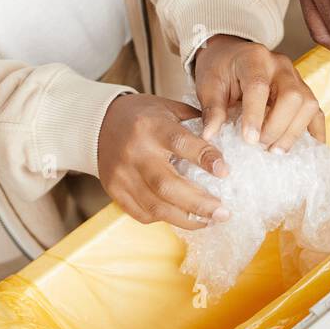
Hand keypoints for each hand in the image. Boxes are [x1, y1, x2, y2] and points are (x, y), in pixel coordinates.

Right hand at [97, 93, 228, 229]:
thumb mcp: (170, 107)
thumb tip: (229, 140)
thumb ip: (197, 123)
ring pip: (156, 206)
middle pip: (168, 185)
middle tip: (224, 212)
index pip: (181, 143)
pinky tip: (185, 218)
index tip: (225, 172)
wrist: (100, 123)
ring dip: (187, 219)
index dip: (205, 158)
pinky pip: (143, 214)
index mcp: (151, 126)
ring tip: (210, 221)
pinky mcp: (115, 191)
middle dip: (200, 204)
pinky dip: (166, 219)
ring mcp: (122, 175)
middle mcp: (135, 152)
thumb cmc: (143, 115)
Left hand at [193, 35, 325, 150]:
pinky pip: (316, 110)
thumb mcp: (208, 85)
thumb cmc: (219, 69)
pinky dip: (314, 131)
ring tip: (275, 150)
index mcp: (254, 59)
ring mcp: (296, 77)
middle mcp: (280, 66)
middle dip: (277, 126)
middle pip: (292, 96)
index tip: (249, 140)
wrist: (230, 55)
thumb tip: (210, 136)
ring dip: (294, 132)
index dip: (255, 115)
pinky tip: (308, 148)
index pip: (259, 87)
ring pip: (308, 104)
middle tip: (260, 145)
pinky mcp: (303, 90)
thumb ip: (212, 109)